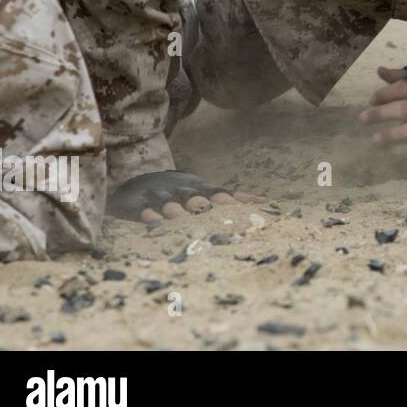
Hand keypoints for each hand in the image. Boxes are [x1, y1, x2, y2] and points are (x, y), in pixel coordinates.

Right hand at [107, 170, 263, 222]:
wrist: (139, 182)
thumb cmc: (183, 192)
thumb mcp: (207, 192)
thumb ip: (235, 200)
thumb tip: (267, 203)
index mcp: (202, 190)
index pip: (223, 196)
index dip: (238, 203)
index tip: (255, 211)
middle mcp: (184, 191)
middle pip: (199, 200)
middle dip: (211, 209)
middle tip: (226, 220)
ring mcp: (162, 196)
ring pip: (171, 204)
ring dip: (179, 212)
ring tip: (185, 223)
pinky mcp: (138, 203)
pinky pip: (144, 210)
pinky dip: (149, 216)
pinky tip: (153, 223)